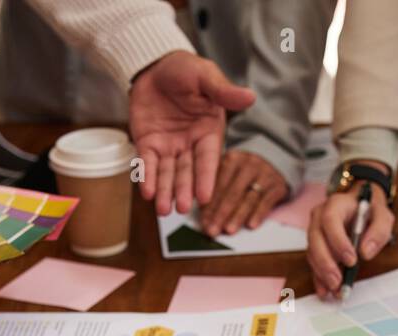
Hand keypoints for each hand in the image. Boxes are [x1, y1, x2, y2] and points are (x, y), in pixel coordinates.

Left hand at [129, 51, 255, 214]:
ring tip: (164, 210)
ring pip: (167, 173)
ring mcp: (168, 145)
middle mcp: (189, 143)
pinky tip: (147, 193)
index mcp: (208, 131)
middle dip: (184, 190)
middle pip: (187, 172)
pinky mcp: (147, 143)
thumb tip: (250, 97)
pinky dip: (147, 177)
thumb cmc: (185, 69)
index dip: (205, 178)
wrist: (154, 63)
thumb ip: (223, 92)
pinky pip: (147, 163)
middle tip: (182, 208)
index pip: (207, 159)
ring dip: (165, 191)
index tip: (204, 197)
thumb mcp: (205, 78)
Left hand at [198, 150, 287, 235]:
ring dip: (237, 216)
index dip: (209, 205)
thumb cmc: (245, 179)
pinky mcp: (278, 184)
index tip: (203, 222)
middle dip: (220, 214)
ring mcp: (265, 172)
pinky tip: (251, 225)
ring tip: (229, 230)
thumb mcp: (229, 178)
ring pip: (249, 198)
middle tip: (213, 230)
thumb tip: (204, 218)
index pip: (218, 184)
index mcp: (232, 159)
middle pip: (232, 192)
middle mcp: (249, 163)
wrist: (273, 173)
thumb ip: (216, 193)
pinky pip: (266, 201)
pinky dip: (258, 214)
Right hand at [307, 177, 394, 299]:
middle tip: (338, 281)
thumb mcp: (383, 214)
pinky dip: (319, 278)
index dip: (338, 241)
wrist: (361, 206)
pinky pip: (314, 263)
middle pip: (315, 239)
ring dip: (322, 273)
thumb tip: (366, 252)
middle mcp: (320, 217)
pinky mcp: (316, 246)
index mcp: (336, 204)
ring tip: (335, 289)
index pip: (330, 220)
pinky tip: (325, 291)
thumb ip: (379, 230)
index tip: (351, 260)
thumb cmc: (370, 210)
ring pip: (312, 253)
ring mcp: (315, 231)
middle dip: (326, 263)